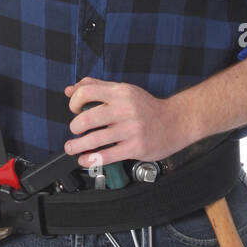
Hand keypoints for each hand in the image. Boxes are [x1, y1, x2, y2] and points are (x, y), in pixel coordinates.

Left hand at [63, 77, 197, 167]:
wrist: (176, 122)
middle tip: (75, 131)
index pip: (86, 92)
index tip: (74, 110)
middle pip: (87, 119)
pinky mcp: (135, 148)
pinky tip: (85, 159)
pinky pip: (107, 156)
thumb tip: (70, 90)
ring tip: (72, 148)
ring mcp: (131, 130)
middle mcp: (125, 109)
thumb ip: (96, 87)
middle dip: (74, 127)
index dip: (74, 102)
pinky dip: (90, 160)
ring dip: (76, 146)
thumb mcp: (124, 90)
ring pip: (94, 140)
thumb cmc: (146, 107)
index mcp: (121, 92)